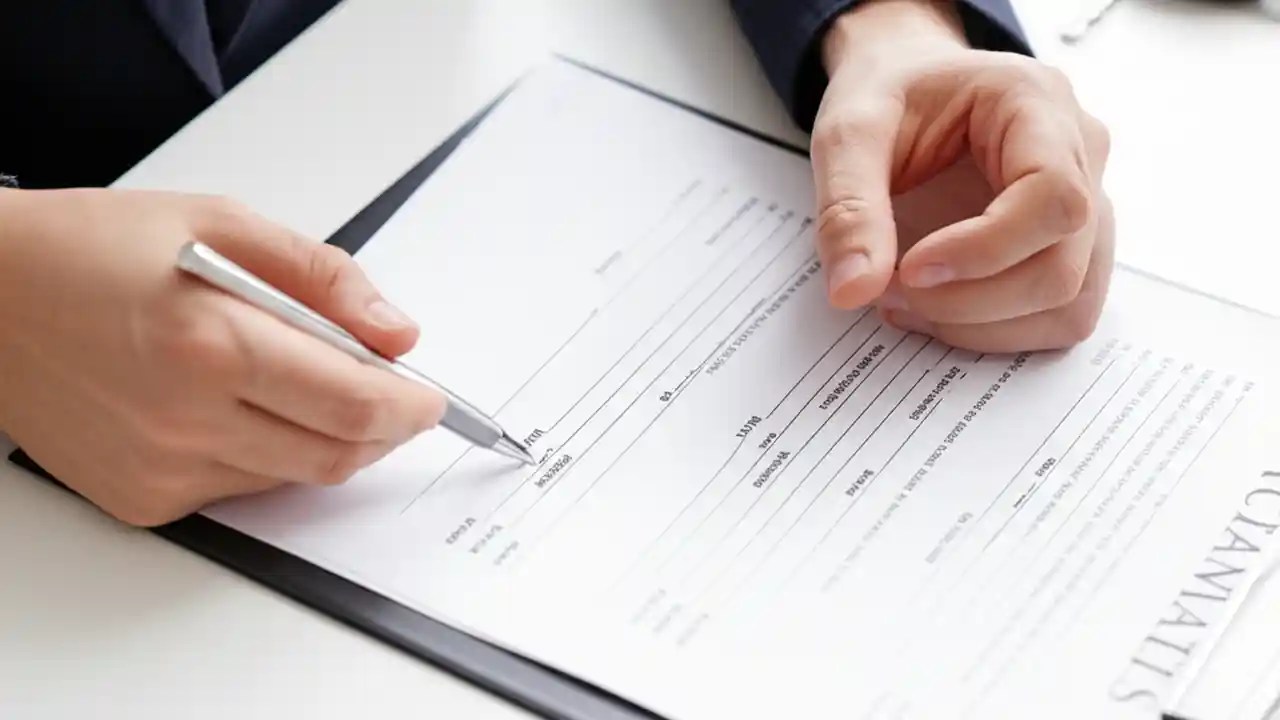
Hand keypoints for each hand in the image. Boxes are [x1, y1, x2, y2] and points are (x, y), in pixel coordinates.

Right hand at [0, 189, 443, 525]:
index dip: (411, 406)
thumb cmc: (91, 248)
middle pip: (337, 455)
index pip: (356, 404)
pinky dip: (268, 455)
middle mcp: (185, 418)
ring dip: (328, 440)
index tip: (429, 396)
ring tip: (308, 387)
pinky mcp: (141, 498)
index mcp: (212, 341)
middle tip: (392, 397)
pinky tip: (243, 408)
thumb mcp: (219, 223)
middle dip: (384, 430)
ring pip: (294, 478)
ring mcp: (159, 468)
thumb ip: (323, 279)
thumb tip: (397, 333)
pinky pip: (241, 489)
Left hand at [811, 0, 1113, 351]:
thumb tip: (853, 290)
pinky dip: (995, 330)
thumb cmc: (890, 94)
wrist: (908, 84)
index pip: (1053, 196)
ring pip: (1067, 303)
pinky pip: (1058, 315)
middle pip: (1062, 266)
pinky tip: (938, 308)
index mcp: (1038, 102)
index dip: (984, 251)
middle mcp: (1082, 153)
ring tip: (906, 300)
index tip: (910, 268)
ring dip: (981, 326)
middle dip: (969, 301)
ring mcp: (1088, 204)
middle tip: (890, 290)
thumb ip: (847, 206)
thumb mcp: (847, 130)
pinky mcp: (1072, 247)